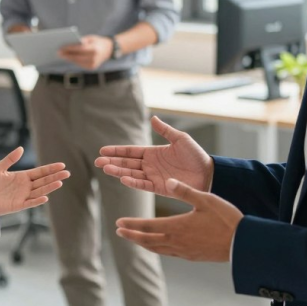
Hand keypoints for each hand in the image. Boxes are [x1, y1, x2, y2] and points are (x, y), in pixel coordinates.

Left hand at [0, 147, 69, 225]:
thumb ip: (10, 159)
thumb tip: (21, 148)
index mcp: (22, 177)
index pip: (40, 172)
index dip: (50, 168)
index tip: (62, 165)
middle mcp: (25, 186)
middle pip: (43, 181)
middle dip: (55, 177)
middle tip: (67, 173)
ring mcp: (23, 196)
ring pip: (40, 191)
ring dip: (50, 187)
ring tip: (60, 182)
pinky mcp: (18, 205)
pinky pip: (30, 203)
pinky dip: (37, 200)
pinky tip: (45, 197)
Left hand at [58, 35, 112, 69]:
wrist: (109, 50)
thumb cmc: (97, 41)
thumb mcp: (91, 38)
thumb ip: (82, 40)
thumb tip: (70, 43)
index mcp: (94, 49)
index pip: (80, 49)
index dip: (70, 49)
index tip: (61, 48)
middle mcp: (94, 57)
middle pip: (77, 57)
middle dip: (67, 55)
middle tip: (58, 53)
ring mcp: (93, 64)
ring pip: (78, 62)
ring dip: (69, 59)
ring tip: (61, 55)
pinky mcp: (92, 67)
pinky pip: (80, 64)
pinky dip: (74, 61)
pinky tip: (68, 58)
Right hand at [95, 116, 213, 195]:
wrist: (208, 173)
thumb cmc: (196, 155)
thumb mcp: (180, 139)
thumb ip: (165, 130)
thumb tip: (153, 118)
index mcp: (152, 152)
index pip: (130, 151)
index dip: (117, 151)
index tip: (102, 150)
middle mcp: (150, 165)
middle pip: (127, 163)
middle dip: (112, 162)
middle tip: (97, 162)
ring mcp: (153, 177)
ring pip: (131, 174)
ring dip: (119, 172)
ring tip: (106, 169)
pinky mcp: (159, 188)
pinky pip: (143, 185)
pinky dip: (133, 182)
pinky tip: (123, 178)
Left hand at [116, 178, 242, 261]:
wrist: (243, 244)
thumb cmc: (226, 219)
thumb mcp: (206, 200)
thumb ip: (185, 191)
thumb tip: (169, 181)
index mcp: (178, 226)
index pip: (148, 226)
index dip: (132, 224)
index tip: (118, 223)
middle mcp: (177, 241)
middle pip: (148, 240)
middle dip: (132, 235)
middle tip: (118, 231)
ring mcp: (184, 251)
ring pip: (157, 249)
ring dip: (143, 243)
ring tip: (134, 239)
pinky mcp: (192, 256)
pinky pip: (168, 253)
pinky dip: (158, 248)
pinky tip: (158, 246)